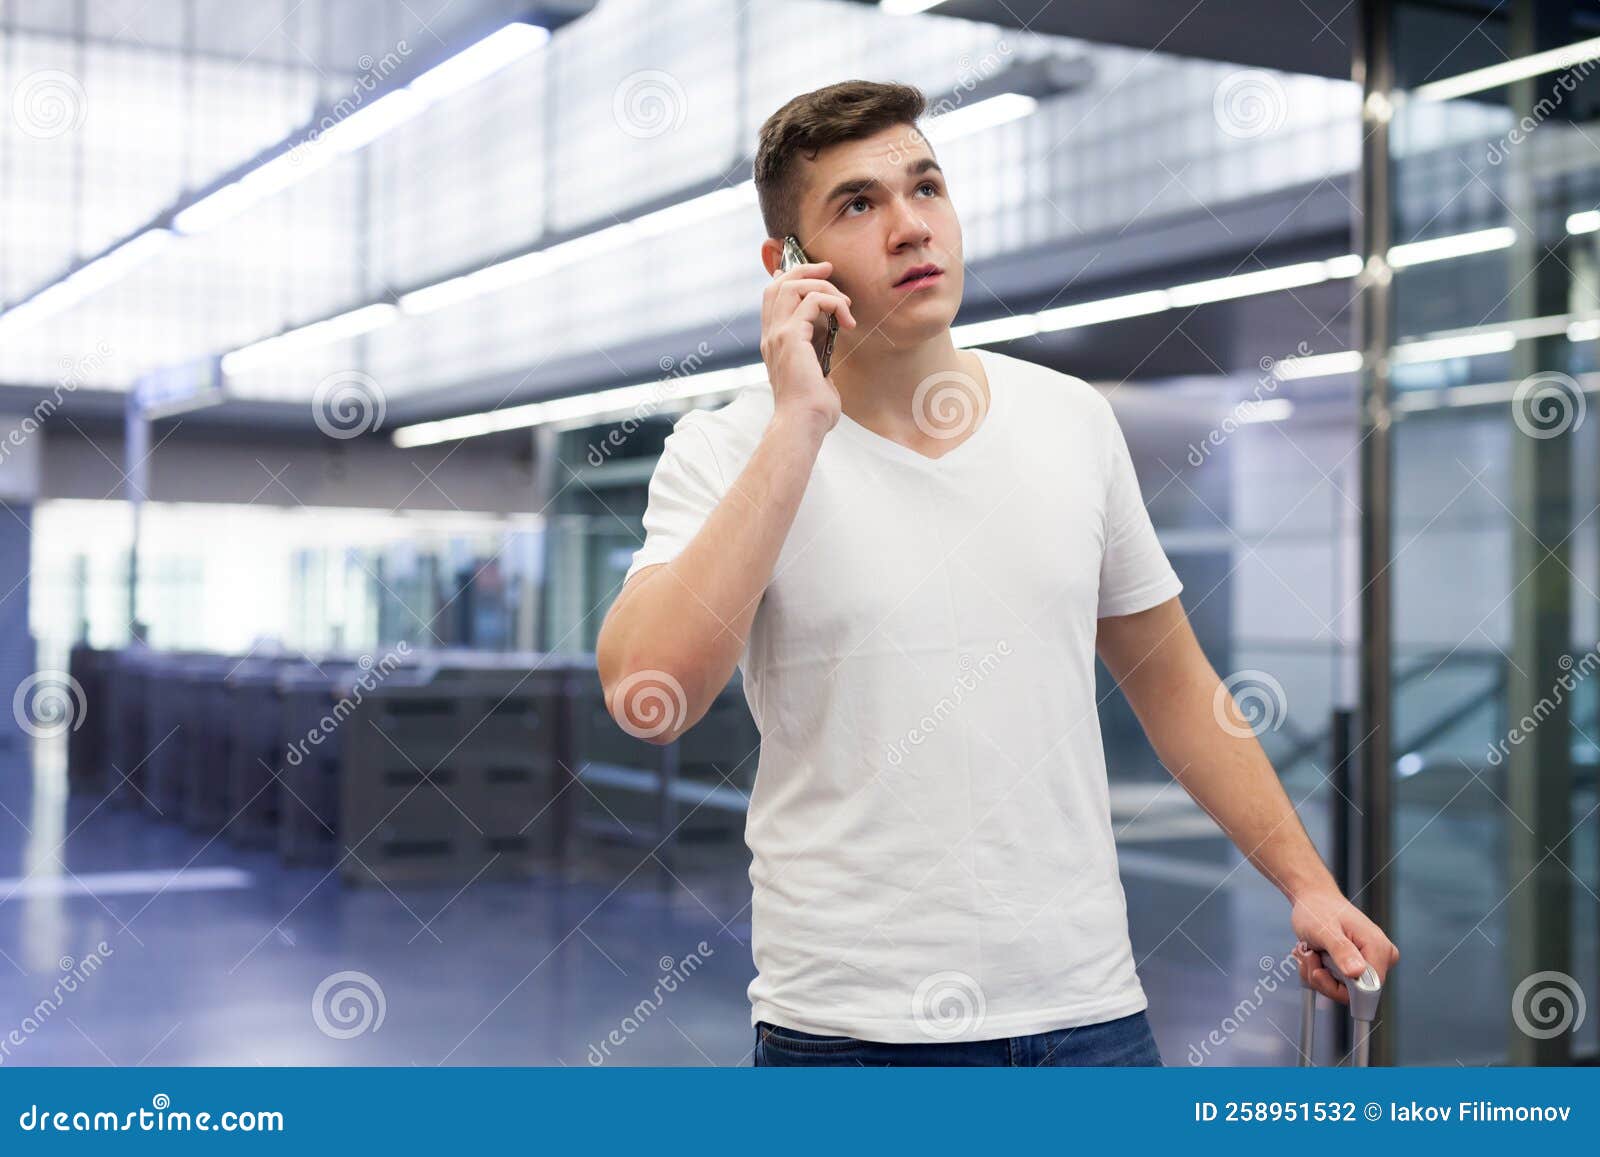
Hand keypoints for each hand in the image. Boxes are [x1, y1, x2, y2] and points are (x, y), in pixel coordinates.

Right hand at [760, 258, 855, 429]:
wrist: (803, 424)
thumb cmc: (812, 410)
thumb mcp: (816, 375)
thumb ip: (817, 357)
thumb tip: (829, 352)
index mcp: (774, 343)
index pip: (773, 297)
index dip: (791, 278)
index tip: (818, 275)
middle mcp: (771, 335)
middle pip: (778, 284)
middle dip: (805, 270)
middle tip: (830, 269)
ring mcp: (778, 335)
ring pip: (792, 286)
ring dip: (822, 286)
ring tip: (844, 303)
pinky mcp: (791, 338)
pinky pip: (812, 301)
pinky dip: (833, 303)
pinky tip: (847, 321)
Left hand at [1290, 888, 1397, 1005]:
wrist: (1313, 898)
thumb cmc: (1318, 909)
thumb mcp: (1324, 929)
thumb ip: (1341, 950)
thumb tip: (1357, 973)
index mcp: (1379, 949)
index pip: (1367, 991)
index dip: (1338, 989)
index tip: (1317, 972)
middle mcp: (1381, 958)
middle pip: (1352, 993)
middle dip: (1323, 979)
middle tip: (1309, 956)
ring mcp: (1369, 962)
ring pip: (1341, 989)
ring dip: (1316, 973)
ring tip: (1309, 952)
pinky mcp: (1358, 965)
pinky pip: (1337, 983)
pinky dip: (1318, 971)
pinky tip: (1312, 954)